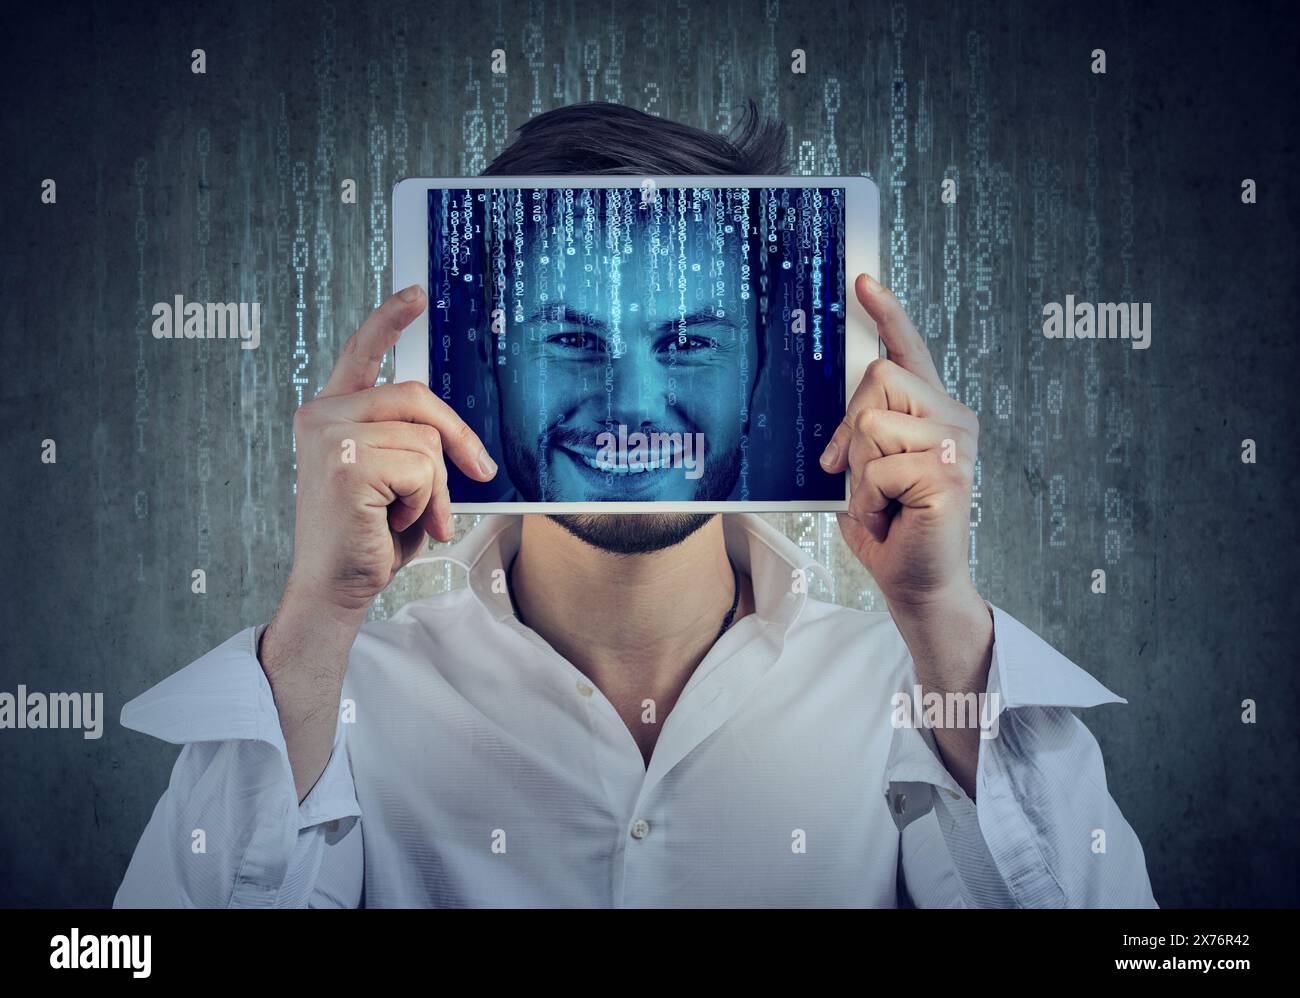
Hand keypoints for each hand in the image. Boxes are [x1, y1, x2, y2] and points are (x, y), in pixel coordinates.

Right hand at [285, 284, 497, 614]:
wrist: (336, 589)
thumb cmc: (369, 537)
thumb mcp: (397, 478)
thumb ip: (413, 441)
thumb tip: (458, 435)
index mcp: (331, 413)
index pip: (361, 352)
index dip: (389, 319)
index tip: (416, 293)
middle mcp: (322, 415)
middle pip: (416, 396)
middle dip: (457, 438)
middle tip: (481, 471)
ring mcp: (330, 435)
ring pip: (425, 440)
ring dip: (435, 487)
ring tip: (411, 515)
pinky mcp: (345, 463)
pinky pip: (422, 468)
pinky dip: (426, 502)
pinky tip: (395, 521)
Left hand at [819, 274, 980, 614]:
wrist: (915, 582)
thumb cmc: (888, 525)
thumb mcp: (864, 467)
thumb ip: (860, 429)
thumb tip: (843, 412)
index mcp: (933, 411)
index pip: (910, 351)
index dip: (888, 314)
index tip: (863, 281)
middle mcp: (953, 418)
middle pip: (879, 375)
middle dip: (849, 428)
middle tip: (855, 475)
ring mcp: (957, 443)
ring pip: (872, 420)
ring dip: (859, 470)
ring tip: (880, 501)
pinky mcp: (949, 472)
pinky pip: (878, 464)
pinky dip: (868, 498)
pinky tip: (890, 517)